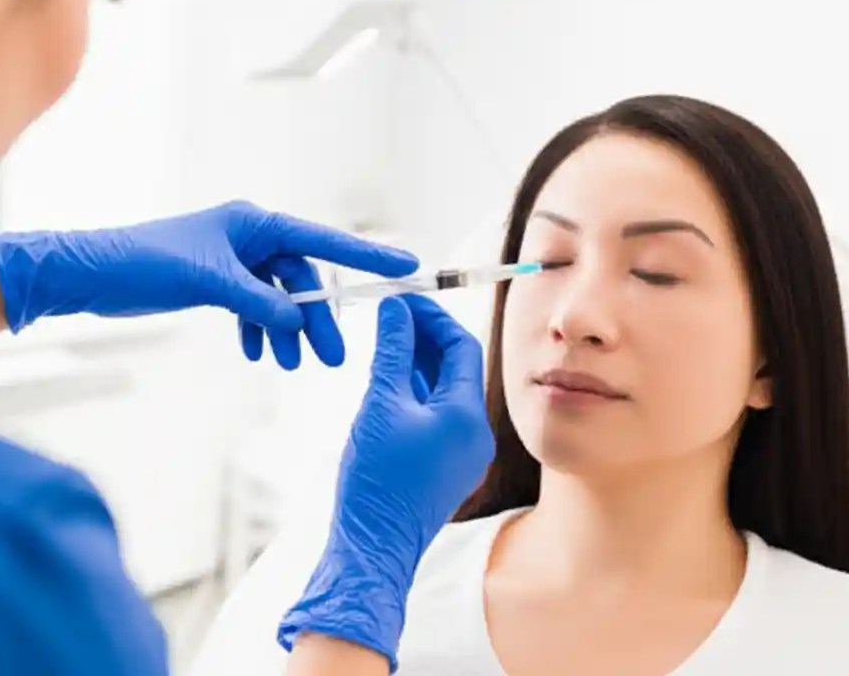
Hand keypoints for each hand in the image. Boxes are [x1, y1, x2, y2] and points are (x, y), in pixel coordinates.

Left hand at [0, 200, 418, 368]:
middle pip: (301, 279)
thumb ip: (257, 302)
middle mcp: (248, 237)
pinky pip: (251, 307)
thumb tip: (296, 322)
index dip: (365, 254)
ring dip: (285, 331)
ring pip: (277, 298)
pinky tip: (257, 353)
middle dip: (315, 318)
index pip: (321, 240)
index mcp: (253, 223)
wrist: (92, 273)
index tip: (404, 264)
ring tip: (289, 366)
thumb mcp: (208, 282)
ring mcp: (231, 260)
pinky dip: (258, 329)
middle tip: (331, 357)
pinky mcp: (213, 281)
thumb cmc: (145, 262)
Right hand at [277, 295, 495, 670]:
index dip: (431, 318)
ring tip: (383, 345)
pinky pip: (436, 418)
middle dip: (423, 339)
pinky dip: (415, 394)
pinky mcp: (446, 468)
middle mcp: (475, 434)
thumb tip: (395, 309)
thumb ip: (392, 351)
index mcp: (467, 416)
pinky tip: (387, 384)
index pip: (461, 346)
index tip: (400, 301)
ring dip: (416, 365)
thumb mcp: (381, 403)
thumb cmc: (376, 480)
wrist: (374, 546)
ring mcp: (463, 454)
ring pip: (443, 393)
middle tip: (389, 317)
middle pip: (455, 368)